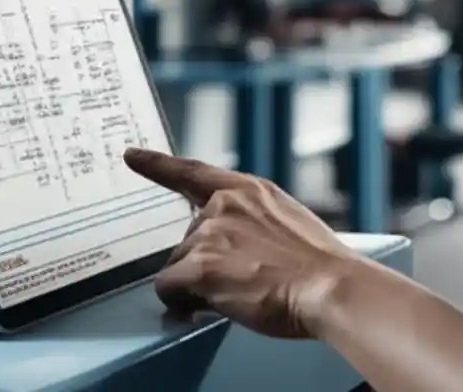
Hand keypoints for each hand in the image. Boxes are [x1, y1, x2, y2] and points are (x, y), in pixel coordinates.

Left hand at [123, 148, 358, 338]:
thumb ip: (254, 224)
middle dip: (204, 264)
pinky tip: (207, 307)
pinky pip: (168, 288)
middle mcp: (225, 205)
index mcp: (250, 191)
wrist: (331, 286)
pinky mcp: (200, 266)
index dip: (158, 164)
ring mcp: (211, 234)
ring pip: (178, 266)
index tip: (131, 155)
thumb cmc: (320, 267)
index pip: (194, 172)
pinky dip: (181, 302)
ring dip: (198, 285)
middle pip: (188, 239)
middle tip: (244, 283)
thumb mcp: (289, 224)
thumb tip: (234, 251)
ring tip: (241, 295)